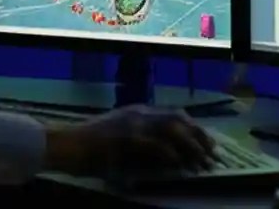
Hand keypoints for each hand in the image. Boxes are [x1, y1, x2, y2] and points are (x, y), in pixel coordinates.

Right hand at [43, 105, 215, 177]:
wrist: (66, 145)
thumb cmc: (88, 146)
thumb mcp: (118, 137)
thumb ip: (142, 142)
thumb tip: (169, 157)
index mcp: (137, 112)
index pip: (175, 115)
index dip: (195, 129)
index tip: (209, 144)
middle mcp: (138, 113)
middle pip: (179, 119)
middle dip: (199, 137)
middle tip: (212, 156)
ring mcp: (132, 124)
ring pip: (173, 129)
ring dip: (191, 146)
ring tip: (201, 162)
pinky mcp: (126, 138)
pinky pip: (157, 145)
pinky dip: (172, 155)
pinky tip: (180, 166)